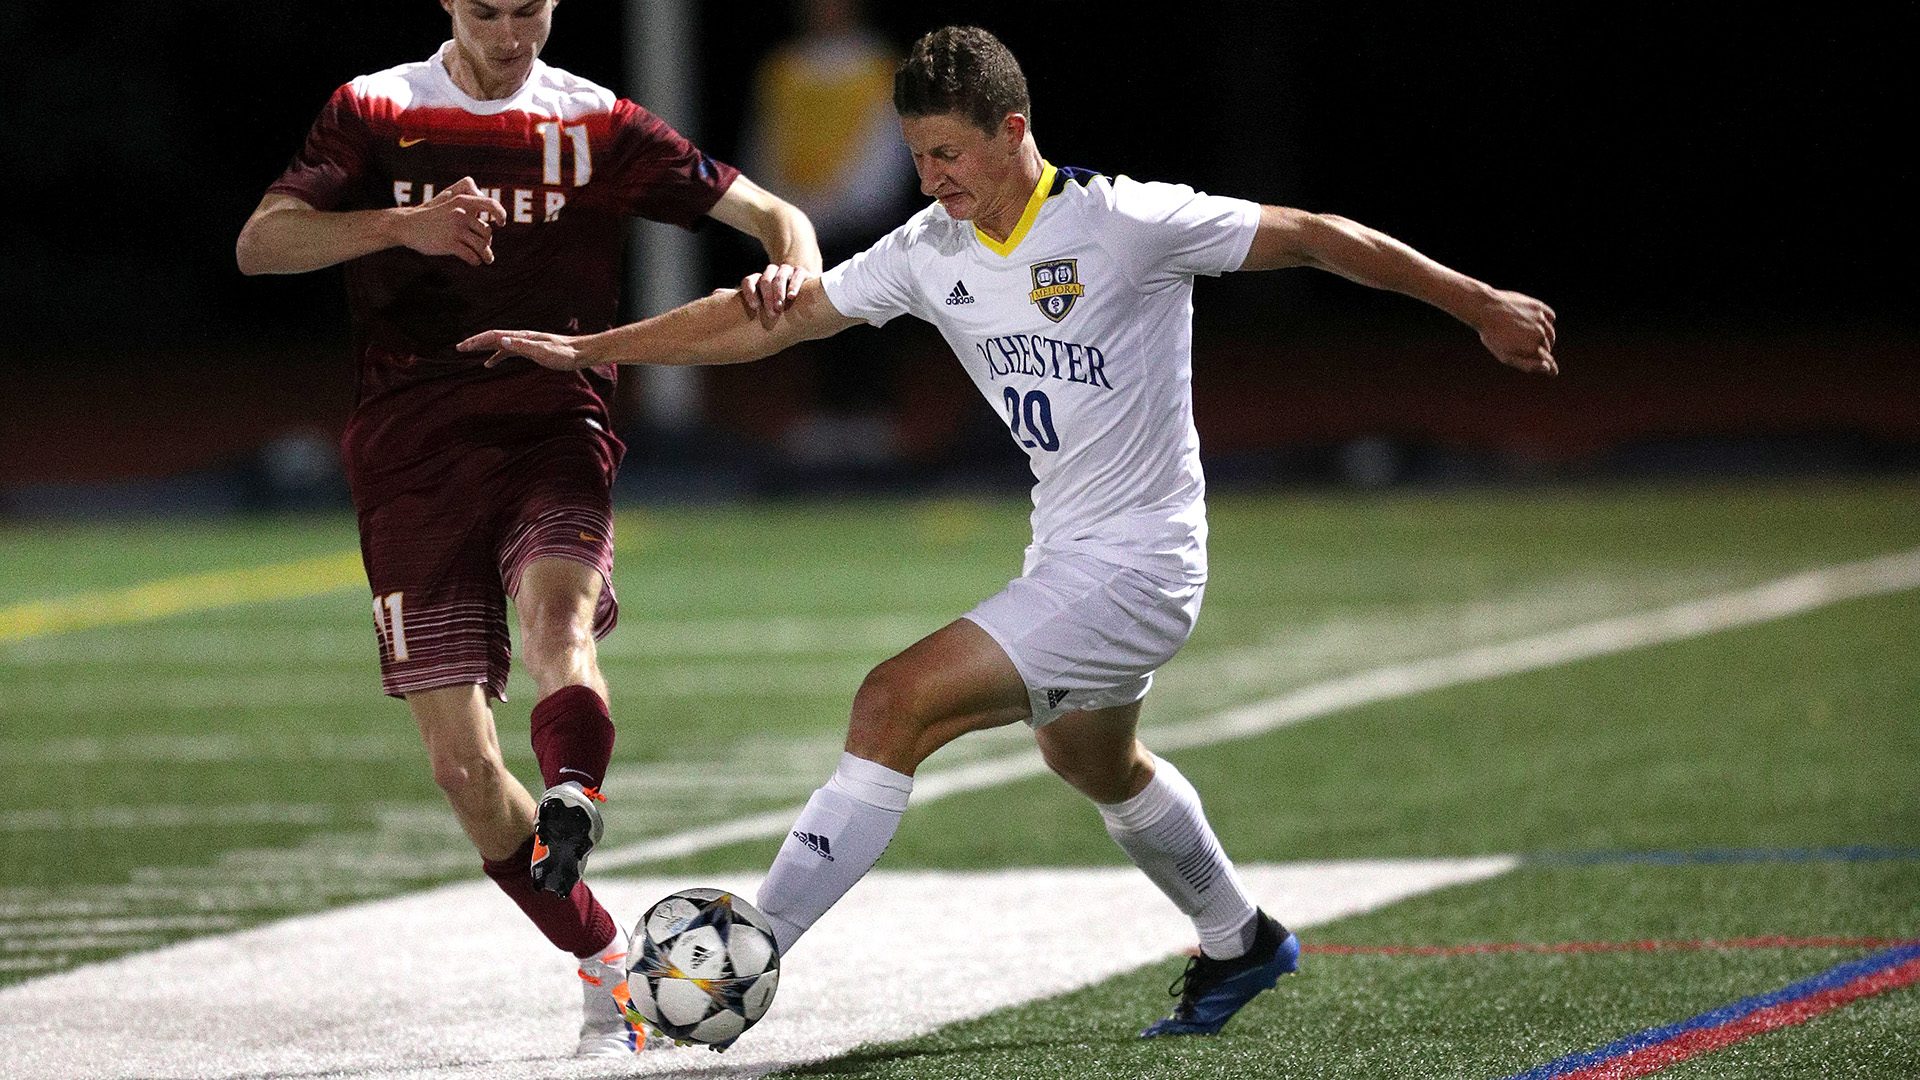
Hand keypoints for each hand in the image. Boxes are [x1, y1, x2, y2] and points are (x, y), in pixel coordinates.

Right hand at [393, 177, 506, 265]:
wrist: (407, 225)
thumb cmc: (431, 217)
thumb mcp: (448, 204)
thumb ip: (467, 210)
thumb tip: (488, 225)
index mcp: (463, 201)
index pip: (491, 204)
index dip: (501, 214)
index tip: (501, 223)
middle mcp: (461, 213)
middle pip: (487, 232)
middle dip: (487, 242)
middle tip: (484, 248)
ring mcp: (456, 229)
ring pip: (482, 246)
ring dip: (486, 255)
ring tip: (486, 259)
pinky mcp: (450, 244)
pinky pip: (472, 256)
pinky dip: (475, 261)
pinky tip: (474, 261)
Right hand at [459, 329, 589, 369]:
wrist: (580, 353)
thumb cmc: (564, 354)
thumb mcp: (543, 352)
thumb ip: (523, 346)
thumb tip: (502, 340)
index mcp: (522, 337)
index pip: (493, 336)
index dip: (476, 341)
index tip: (462, 347)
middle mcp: (521, 337)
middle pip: (493, 338)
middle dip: (475, 342)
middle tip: (458, 348)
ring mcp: (525, 343)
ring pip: (498, 344)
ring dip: (482, 348)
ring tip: (468, 352)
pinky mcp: (530, 350)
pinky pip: (507, 352)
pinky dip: (495, 356)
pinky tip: (489, 364)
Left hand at [736, 263, 810, 329]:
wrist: (803, 300)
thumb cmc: (778, 305)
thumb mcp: (762, 304)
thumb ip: (744, 300)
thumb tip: (717, 294)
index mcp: (759, 280)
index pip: (749, 281)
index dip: (750, 293)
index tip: (755, 308)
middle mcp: (771, 273)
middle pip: (765, 279)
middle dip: (767, 297)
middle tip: (771, 313)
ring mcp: (786, 271)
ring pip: (780, 276)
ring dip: (778, 292)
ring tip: (780, 307)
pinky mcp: (801, 272)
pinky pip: (797, 274)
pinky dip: (794, 285)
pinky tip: (791, 297)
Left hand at [1474, 289, 1557, 374]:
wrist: (1485, 308)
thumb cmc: (1492, 335)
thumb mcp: (1506, 356)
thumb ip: (1528, 365)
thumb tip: (1547, 368)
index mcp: (1532, 348)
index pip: (1549, 361)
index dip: (1551, 367)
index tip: (1553, 372)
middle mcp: (1539, 334)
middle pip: (1548, 346)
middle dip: (1542, 349)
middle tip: (1528, 346)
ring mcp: (1540, 319)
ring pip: (1551, 332)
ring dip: (1546, 336)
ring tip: (1532, 336)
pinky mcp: (1539, 307)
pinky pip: (1551, 316)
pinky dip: (1548, 321)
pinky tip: (1538, 322)